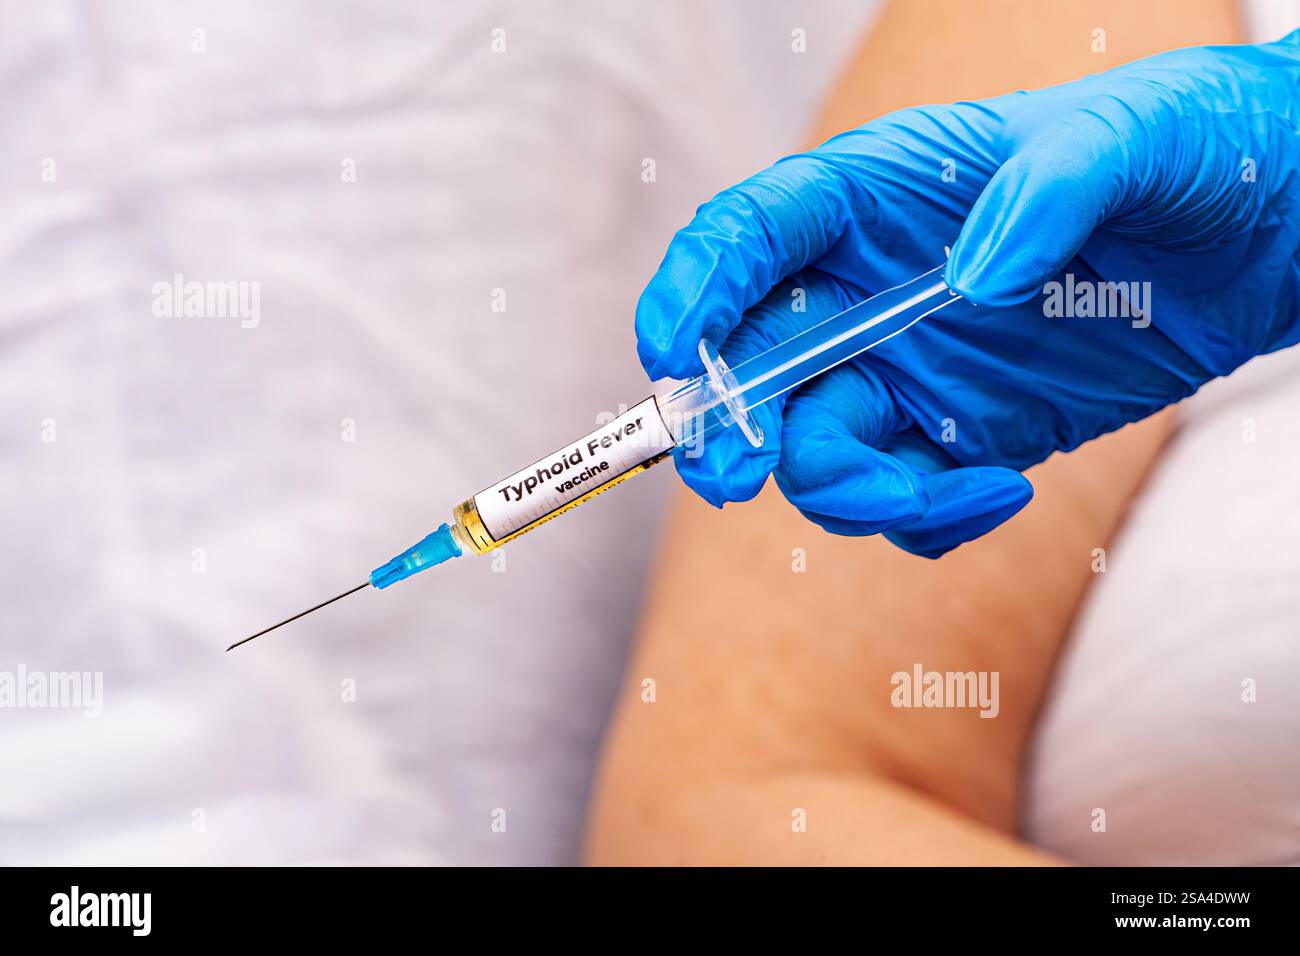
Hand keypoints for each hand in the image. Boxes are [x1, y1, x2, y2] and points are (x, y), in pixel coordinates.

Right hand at [635, 35, 1299, 556]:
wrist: (1263, 237)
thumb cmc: (1191, 151)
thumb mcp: (1138, 139)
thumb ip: (1055, 188)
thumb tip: (976, 277)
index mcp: (878, 194)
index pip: (753, 234)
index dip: (695, 288)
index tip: (669, 347)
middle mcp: (870, 288)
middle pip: (753, 362)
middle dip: (728, 425)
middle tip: (732, 477)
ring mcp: (907, 368)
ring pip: (816, 450)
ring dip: (852, 491)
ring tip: (966, 485)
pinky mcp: (954, 433)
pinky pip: (895, 498)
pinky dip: (926, 520)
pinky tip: (1003, 491)